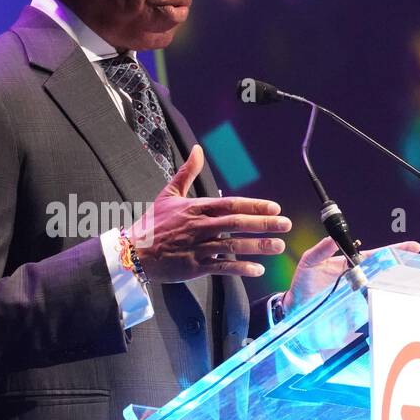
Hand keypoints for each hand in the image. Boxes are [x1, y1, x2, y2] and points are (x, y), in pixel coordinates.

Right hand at [130, 144, 290, 284]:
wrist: (134, 251)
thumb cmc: (153, 223)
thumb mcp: (168, 194)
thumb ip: (187, 172)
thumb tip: (197, 149)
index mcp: (196, 208)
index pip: (231, 204)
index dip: (254, 205)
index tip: (274, 208)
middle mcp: (200, 226)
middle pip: (237, 223)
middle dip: (264, 224)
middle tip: (286, 225)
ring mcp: (198, 247)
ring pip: (233, 246)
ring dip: (258, 246)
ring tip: (278, 246)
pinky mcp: (195, 267)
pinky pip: (222, 267)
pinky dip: (240, 269)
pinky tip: (257, 270)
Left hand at [283, 236, 419, 311]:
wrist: (295, 311)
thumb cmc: (303, 285)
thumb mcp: (309, 263)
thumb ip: (320, 251)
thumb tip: (332, 239)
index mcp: (350, 264)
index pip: (376, 255)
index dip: (394, 250)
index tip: (413, 247)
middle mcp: (359, 280)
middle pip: (385, 273)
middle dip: (402, 270)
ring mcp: (360, 297)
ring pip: (383, 292)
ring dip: (396, 290)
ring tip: (415, 287)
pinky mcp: (357, 315)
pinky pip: (375, 311)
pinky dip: (385, 310)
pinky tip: (395, 308)